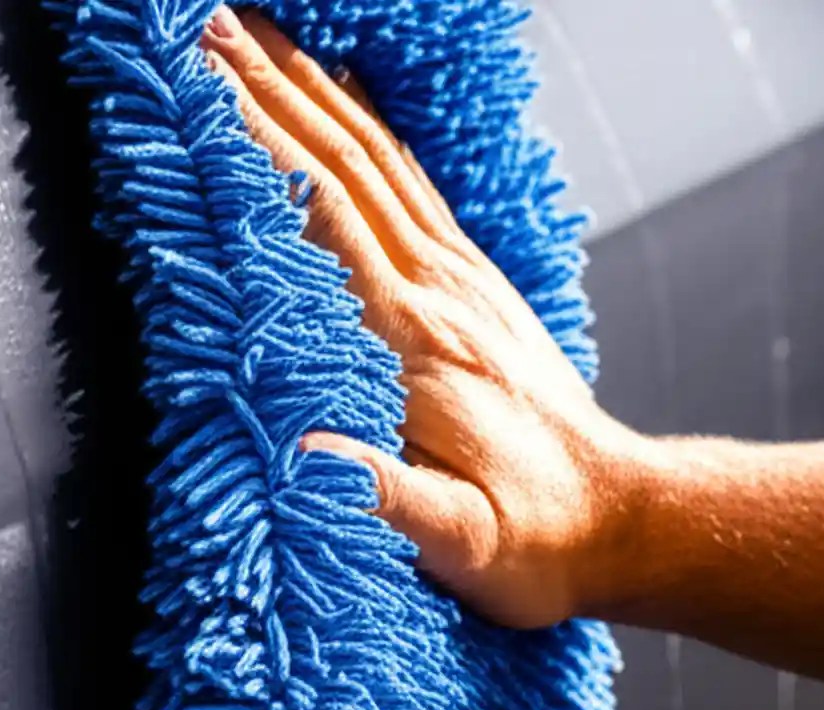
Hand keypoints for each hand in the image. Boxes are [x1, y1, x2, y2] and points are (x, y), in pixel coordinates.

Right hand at [201, 7, 645, 627]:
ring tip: (254, 32)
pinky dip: (365, 120)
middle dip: (269, 85)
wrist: (617, 515)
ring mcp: (455, 273)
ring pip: (373, 153)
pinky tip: (338, 87)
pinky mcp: (468, 277)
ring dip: (310, 85)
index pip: (324, 213)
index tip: (206, 82)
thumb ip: (388, 498)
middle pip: (341, 159)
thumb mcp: (462, 542)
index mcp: (414, 341)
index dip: (261, 140)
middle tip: (206, 25)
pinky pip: (409, 178)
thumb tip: (308, 456)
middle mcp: (434, 287)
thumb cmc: (532, 534)